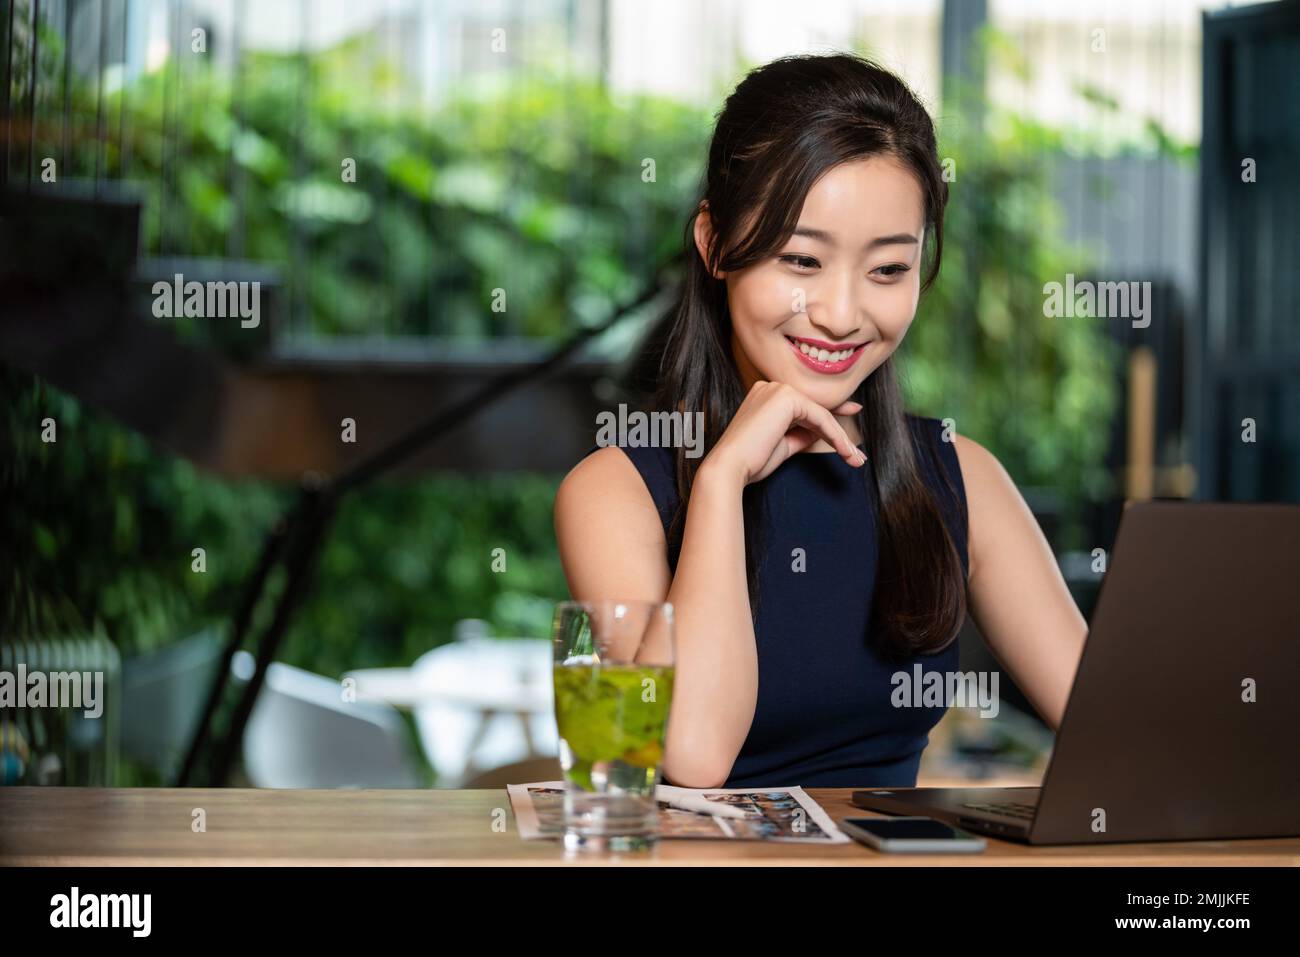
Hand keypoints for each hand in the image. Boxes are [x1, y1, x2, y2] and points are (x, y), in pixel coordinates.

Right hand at [702, 380, 864, 486]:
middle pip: (814, 409)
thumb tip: (820, 433)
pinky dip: (835, 435)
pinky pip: (819, 417)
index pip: (805, 404)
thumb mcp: (782, 446)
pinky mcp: (786, 398)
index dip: (832, 412)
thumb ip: (801, 435)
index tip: (853, 415)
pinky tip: (844, 451)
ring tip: (853, 458)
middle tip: (857, 452)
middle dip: (839, 429)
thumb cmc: (751, 461)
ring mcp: (778, 389)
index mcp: (765, 396)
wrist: (731, 467)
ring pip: (820, 414)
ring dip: (839, 437)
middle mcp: (771, 387)